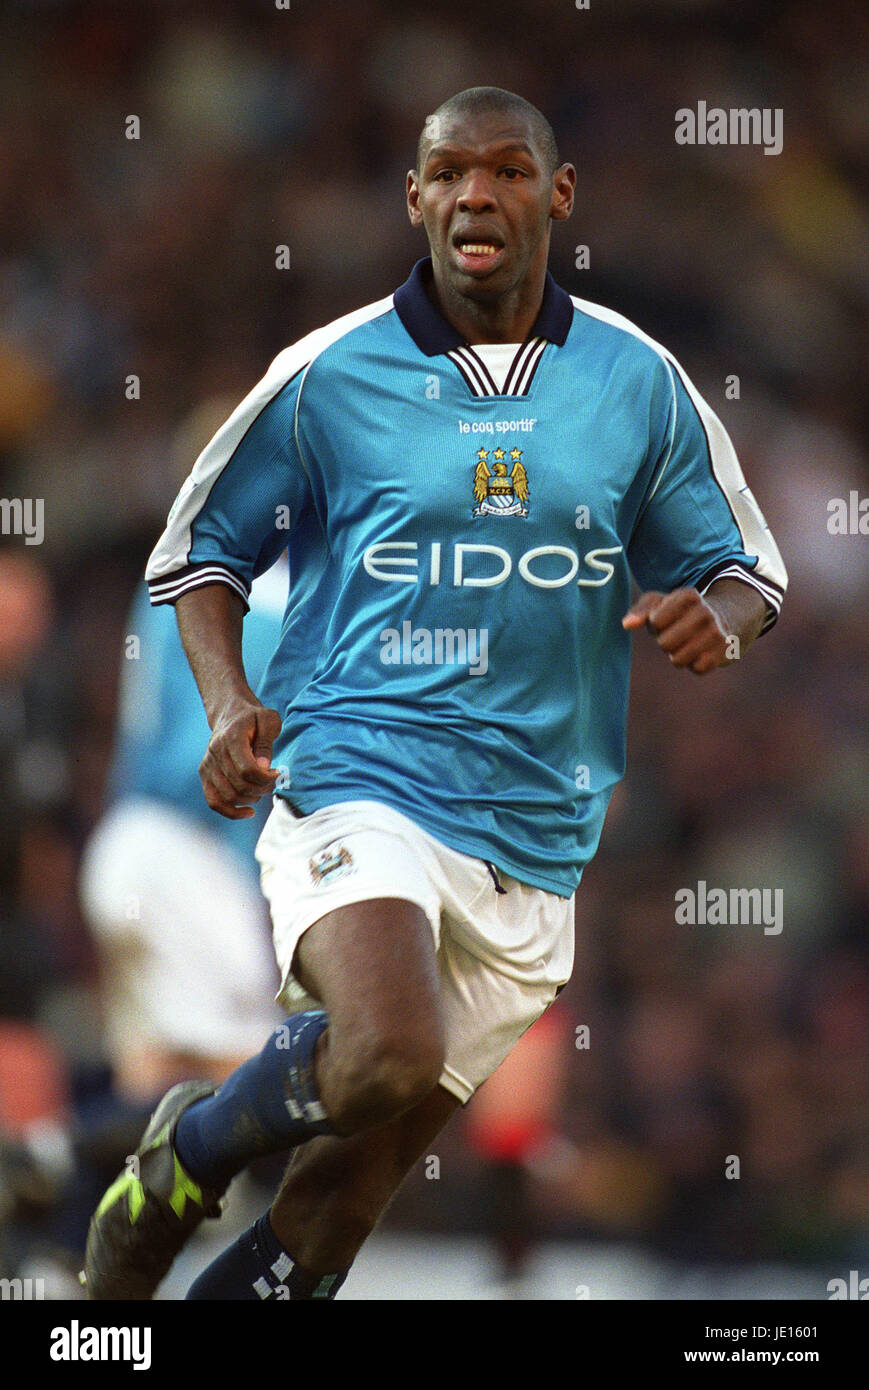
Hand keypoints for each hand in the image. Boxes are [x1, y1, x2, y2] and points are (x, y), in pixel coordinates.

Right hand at [199, 699, 282, 818]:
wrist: (231, 714)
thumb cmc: (254, 718)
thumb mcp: (268, 720)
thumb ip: (266, 742)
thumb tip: (263, 766)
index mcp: (231, 737)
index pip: (247, 769)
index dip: (265, 778)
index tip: (277, 773)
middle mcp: (215, 752)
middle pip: (239, 785)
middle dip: (261, 788)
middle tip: (272, 781)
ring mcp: (207, 765)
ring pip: (229, 796)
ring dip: (251, 798)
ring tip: (262, 789)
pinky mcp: (205, 775)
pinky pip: (214, 802)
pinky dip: (231, 812)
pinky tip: (249, 812)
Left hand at [622, 588, 731, 674]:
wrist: (721, 619)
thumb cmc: (680, 612)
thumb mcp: (659, 603)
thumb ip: (640, 610)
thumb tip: (627, 624)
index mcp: (688, 595)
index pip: (655, 621)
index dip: (656, 624)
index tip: (666, 619)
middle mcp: (706, 612)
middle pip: (665, 643)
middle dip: (665, 642)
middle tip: (676, 634)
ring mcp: (718, 632)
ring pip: (679, 659)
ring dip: (677, 655)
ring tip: (687, 643)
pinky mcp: (725, 652)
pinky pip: (697, 669)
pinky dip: (694, 664)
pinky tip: (699, 651)